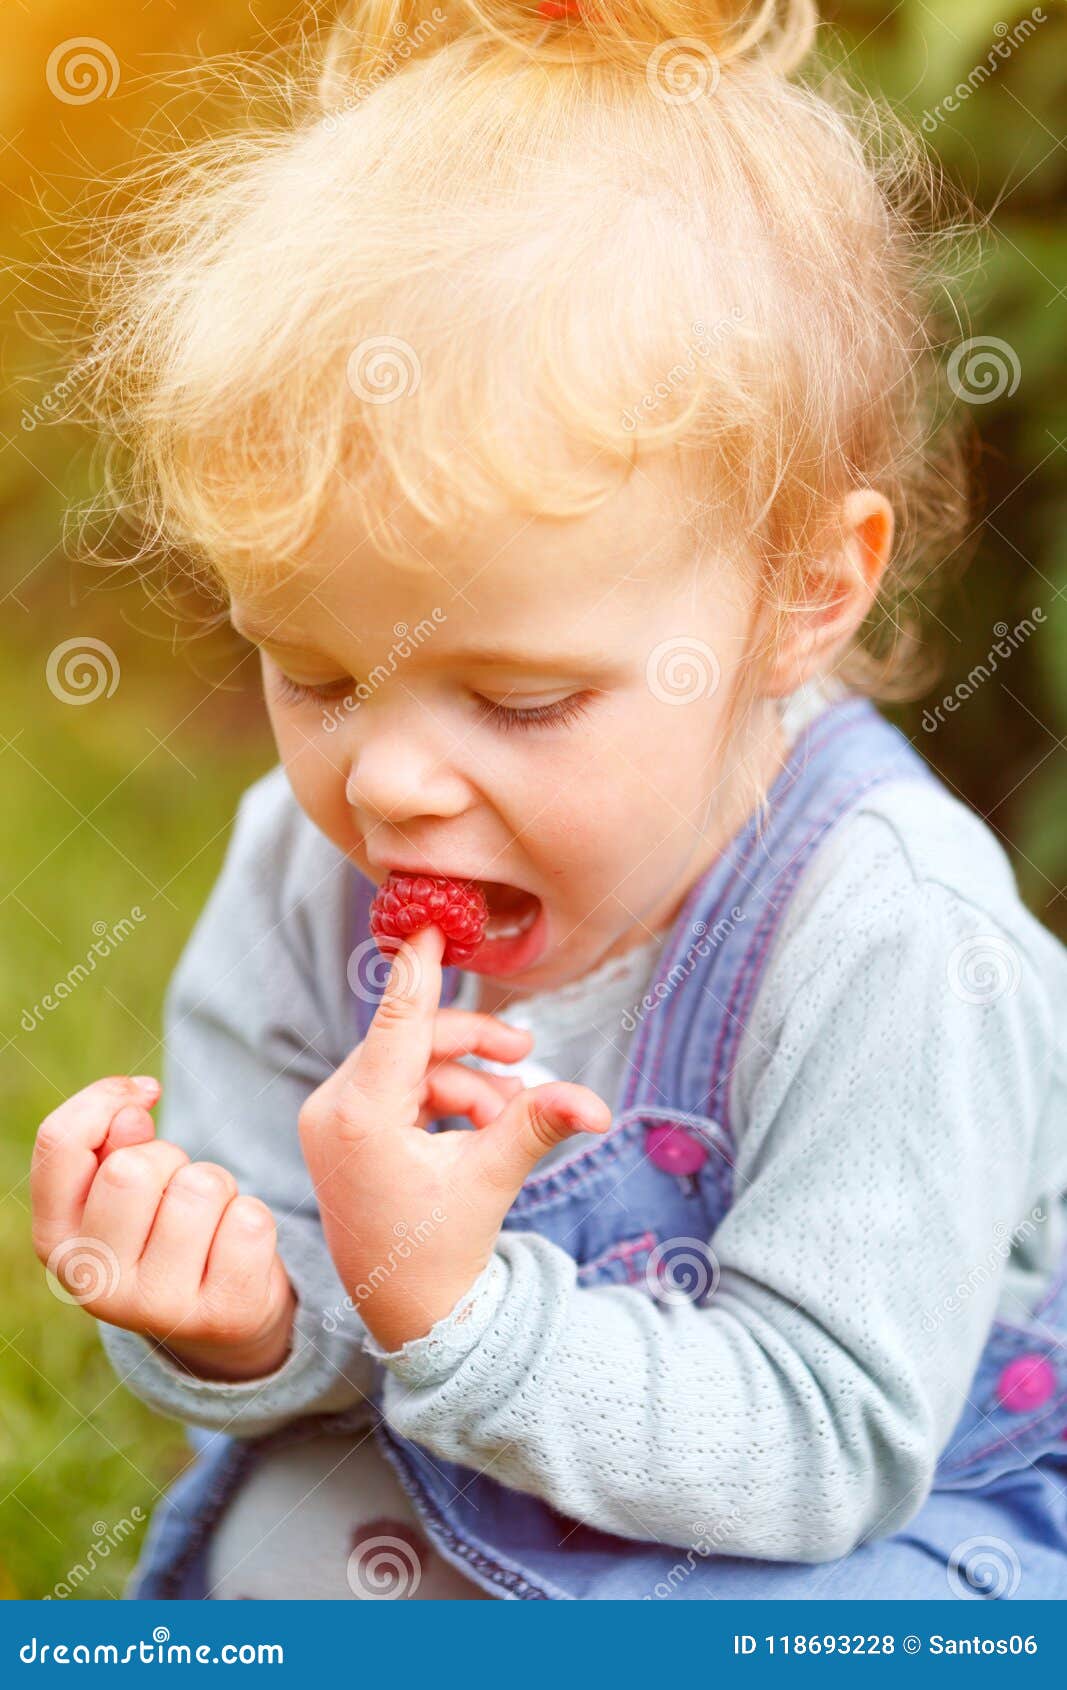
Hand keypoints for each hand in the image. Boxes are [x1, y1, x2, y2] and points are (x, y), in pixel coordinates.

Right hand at [30, 1075, 295, 1380]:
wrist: (215, 1314)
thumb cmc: (158, 1227)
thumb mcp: (118, 1186)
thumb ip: (108, 1141)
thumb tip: (132, 1109)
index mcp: (55, 1241)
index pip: (59, 1143)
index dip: (106, 1099)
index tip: (144, 1096)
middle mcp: (95, 1284)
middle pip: (132, 1167)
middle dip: (168, 1156)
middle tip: (176, 1187)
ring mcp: (158, 1308)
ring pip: (199, 1187)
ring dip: (216, 1186)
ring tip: (208, 1219)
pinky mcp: (223, 1314)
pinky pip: (250, 1220)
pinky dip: (251, 1216)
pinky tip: (234, 1246)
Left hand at [298, 926, 611, 1349]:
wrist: (405, 1309)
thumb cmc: (443, 1247)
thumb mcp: (492, 1178)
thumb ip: (536, 1124)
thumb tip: (597, 1105)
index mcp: (360, 1117)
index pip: (396, 1021)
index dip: (419, 968)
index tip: (430, 922)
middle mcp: (332, 1110)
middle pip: (413, 1041)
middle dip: (475, 1048)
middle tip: (528, 1054)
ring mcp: (329, 1119)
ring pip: (411, 1063)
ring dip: (467, 1079)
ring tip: (510, 1113)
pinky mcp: (337, 1128)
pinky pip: (397, 1085)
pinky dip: (442, 1095)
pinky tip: (482, 1122)